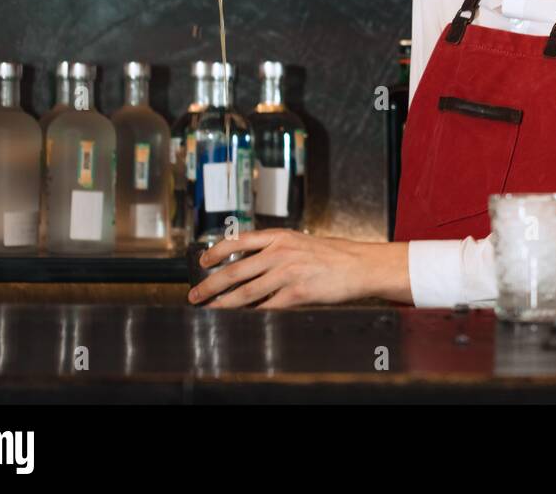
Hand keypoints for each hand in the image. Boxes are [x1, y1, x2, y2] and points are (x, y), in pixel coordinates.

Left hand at [188, 229, 410, 307]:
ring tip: (210, 311)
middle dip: (211, 285)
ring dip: (224, 304)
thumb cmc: (334, 255)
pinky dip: (251, 315)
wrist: (360, 265)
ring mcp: (288, 273)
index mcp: (280, 236)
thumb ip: (276, 249)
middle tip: (195, 295)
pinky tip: (241, 320)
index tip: (202, 261)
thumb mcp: (301, 242)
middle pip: (236, 270)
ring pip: (246, 292)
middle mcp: (281, 252)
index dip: (216, 251)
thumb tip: (249, 263)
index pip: (239, 240)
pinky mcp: (297, 293)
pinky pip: (267, 307)